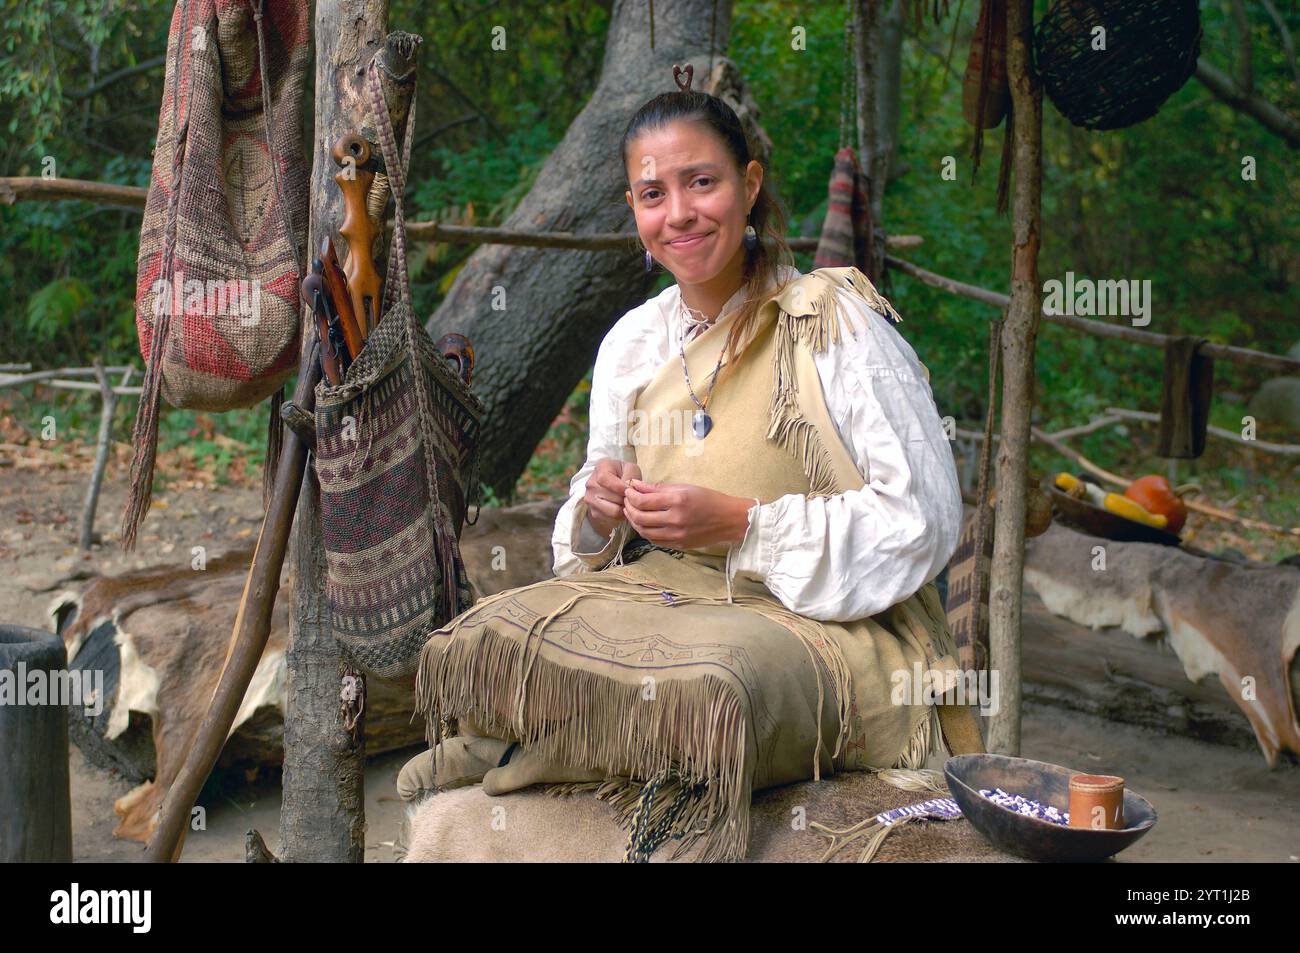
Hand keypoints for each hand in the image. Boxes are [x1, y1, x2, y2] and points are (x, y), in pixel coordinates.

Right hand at [583, 458, 642, 537]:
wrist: (613, 483)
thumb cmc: (624, 474)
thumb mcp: (631, 469)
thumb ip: (631, 477)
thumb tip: (629, 490)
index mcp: (600, 468)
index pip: (604, 479)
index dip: (619, 486)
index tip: (630, 489)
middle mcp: (591, 484)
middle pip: (612, 497)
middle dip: (626, 498)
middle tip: (632, 496)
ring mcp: (590, 499)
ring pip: (614, 510)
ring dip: (624, 508)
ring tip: (627, 501)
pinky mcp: (594, 512)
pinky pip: (612, 518)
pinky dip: (620, 515)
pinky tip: (621, 506)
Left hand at [624, 478, 754, 549]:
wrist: (728, 520)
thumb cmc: (708, 499)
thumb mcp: (684, 487)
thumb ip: (658, 488)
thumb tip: (635, 485)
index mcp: (677, 501)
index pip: (643, 500)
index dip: (631, 495)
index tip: (628, 490)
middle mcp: (676, 519)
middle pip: (640, 517)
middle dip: (628, 508)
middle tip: (626, 501)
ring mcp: (677, 535)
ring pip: (644, 531)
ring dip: (633, 521)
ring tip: (632, 512)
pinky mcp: (678, 545)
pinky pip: (654, 540)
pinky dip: (644, 531)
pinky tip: (643, 523)